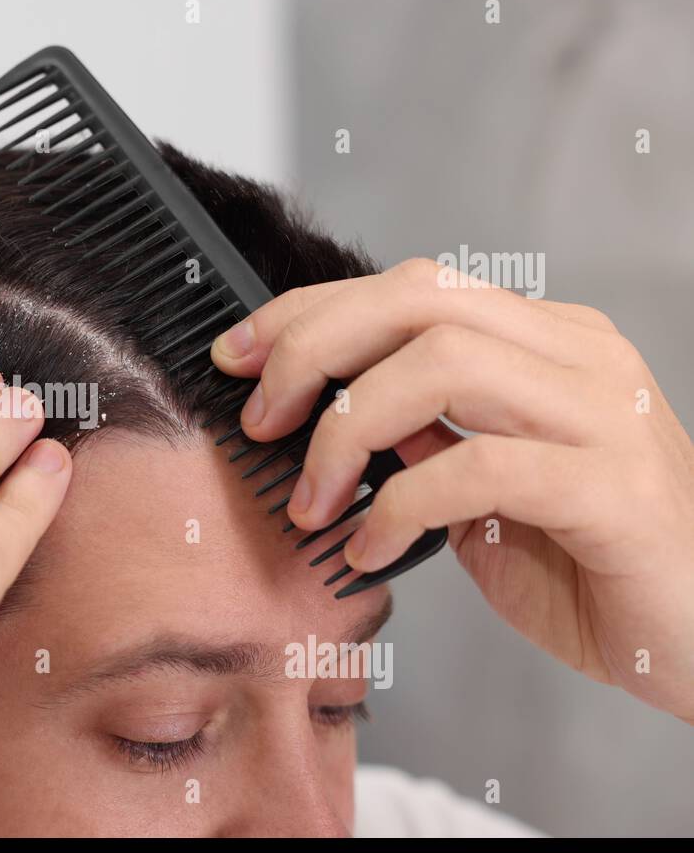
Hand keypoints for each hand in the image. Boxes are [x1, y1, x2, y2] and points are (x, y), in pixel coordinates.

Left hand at [211, 258, 693, 722]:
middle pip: (418, 300)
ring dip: (347, 430)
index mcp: (547, 343)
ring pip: (444, 363)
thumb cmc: (591, 564)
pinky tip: (371, 549)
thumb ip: (423, 435)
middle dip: (312, 349)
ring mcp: (605, 415)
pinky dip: (400, 506)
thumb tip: (326, 409)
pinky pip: (478, 468)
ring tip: (312, 502)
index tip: (238, 357)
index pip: (412, 287)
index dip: (310, 312)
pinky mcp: (615, 489)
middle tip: (260, 420)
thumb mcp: (484, 488)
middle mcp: (579, 357)